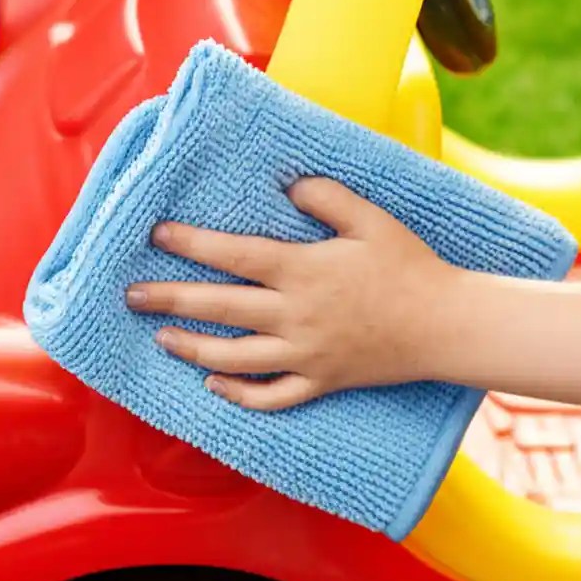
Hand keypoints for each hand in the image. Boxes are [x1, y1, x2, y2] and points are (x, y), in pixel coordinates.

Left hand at [125, 177, 460, 410]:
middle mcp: (296, 315)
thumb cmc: (410, 267)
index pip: (233, 256)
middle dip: (169, 300)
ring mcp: (305, 354)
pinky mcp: (320, 382)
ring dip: (191, 348)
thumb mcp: (371, 219)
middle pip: (219, 308)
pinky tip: (212, 384)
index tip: (156, 236)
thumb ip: (325, 196)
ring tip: (160, 337)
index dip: (191, 244)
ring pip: (234, 358)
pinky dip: (239, 395)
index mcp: (303, 270)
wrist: (448, 326)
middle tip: (131, 295)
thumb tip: (285, 183)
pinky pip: (271, 397)